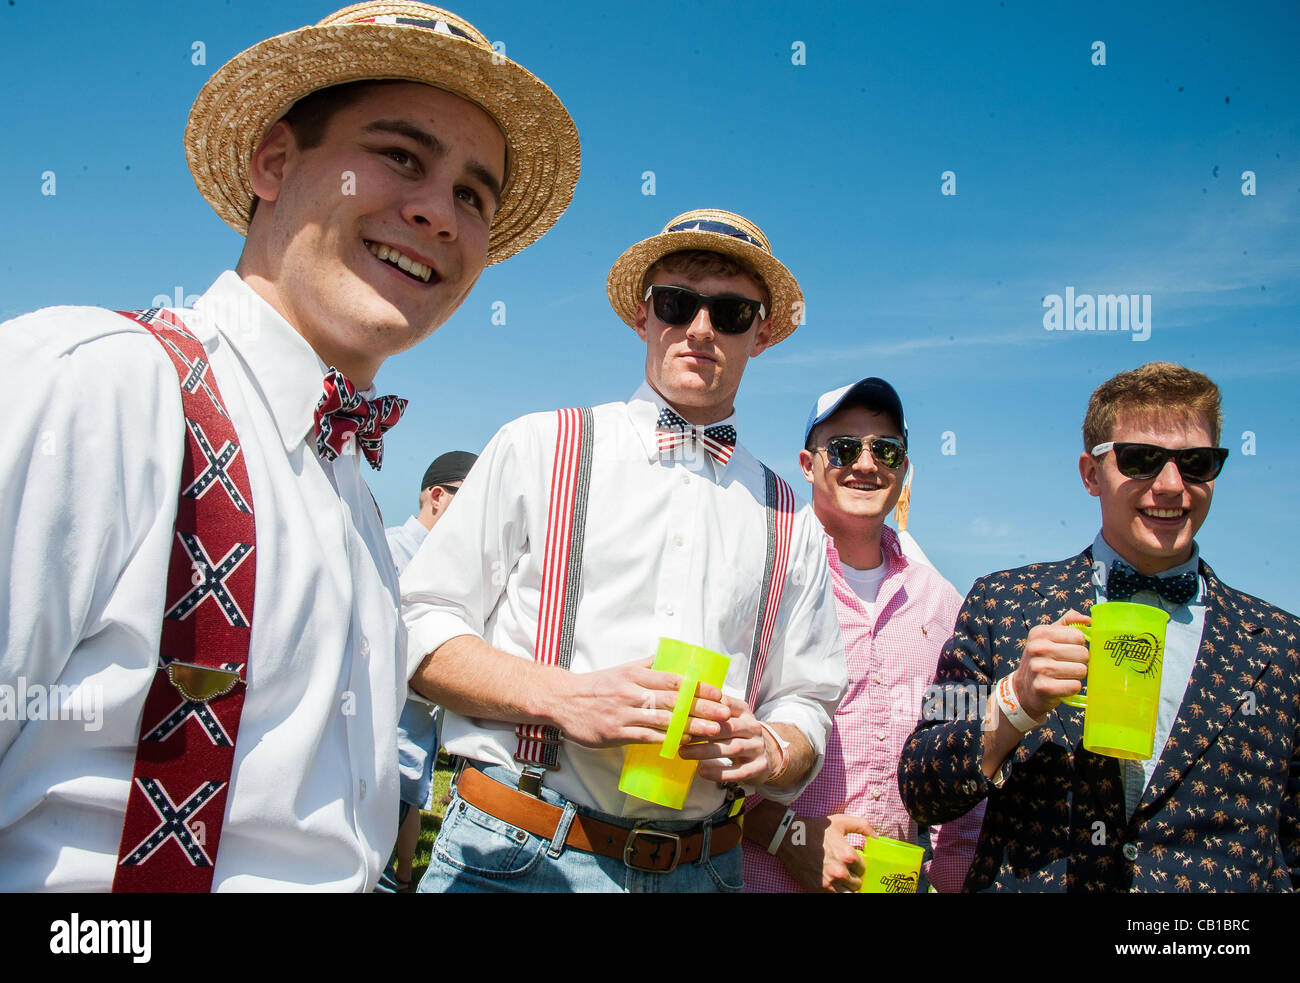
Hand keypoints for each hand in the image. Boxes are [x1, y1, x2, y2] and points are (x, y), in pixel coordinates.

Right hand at [552, 656, 730, 748]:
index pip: (672, 680)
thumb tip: (670, 656)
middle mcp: (632, 693)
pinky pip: (647, 738)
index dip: (697, 687)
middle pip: (673, 701)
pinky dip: (667, 741)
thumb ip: (647, 665)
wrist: (563, 700)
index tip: (718, 693)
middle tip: (724, 713)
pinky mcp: (616, 733)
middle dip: (702, 708)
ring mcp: (624, 714)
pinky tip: (684, 744)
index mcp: (635, 676)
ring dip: (691, 727)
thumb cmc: (595, 685)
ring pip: (663, 721)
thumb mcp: (622, 670)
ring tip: (712, 732)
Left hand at [677, 695, 770, 783]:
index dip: (705, 710)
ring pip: (732, 748)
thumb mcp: (730, 719)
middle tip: (680, 737)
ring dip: (706, 751)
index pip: (726, 706)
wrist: (767, 756)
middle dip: (703, 733)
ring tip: (684, 753)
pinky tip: (702, 772)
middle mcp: (753, 728)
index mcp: (744, 712)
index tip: (684, 714)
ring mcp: (758, 748)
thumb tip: (682, 709)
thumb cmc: (739, 735)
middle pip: (728, 728)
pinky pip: (738, 771)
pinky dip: (719, 772)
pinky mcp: (759, 767)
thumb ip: (712, 713)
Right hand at [780, 813, 875, 892]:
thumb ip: (863, 826)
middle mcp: (840, 871)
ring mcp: (829, 883)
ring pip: (849, 893)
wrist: (789, 837)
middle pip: (857, 883)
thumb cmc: (816, 829)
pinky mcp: (818, 889)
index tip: (851, 862)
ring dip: (846, 888)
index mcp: (848, 855)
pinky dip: (836, 892)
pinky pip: (835, 897)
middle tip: (844, 871)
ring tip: (839, 880)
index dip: (858, 865)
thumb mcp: (841, 821)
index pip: (863, 868)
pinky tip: (833, 886)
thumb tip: (877, 838)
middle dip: (852, 877)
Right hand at [1011, 610, 1090, 719]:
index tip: (1068, 650)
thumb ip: (1068, 623)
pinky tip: (1061, 686)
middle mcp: (1037, 648)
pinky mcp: (1044, 688)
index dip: (1078, 645)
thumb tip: (1087, 619)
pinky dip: (1072, 688)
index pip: (1078, 636)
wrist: (1024, 688)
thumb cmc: (1042, 660)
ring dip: (1076, 675)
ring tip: (1063, 675)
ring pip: (1081, 670)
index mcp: (1039, 633)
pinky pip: (1075, 686)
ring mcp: (1039, 668)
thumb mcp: (1048, 637)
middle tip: (1067, 664)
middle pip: (1083, 653)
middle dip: (1080, 661)